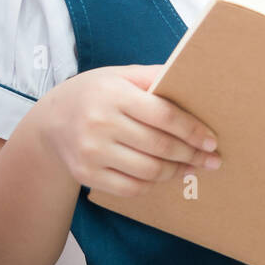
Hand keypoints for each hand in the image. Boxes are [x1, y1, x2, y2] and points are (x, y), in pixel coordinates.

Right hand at [34, 64, 221, 197]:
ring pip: (148, 170)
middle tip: (212, 159)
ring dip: (177, 172)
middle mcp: (100, 124)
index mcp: (114, 95)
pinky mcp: (86, 174)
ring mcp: (91, 152)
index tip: (212, 141)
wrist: (51, 120)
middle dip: (192, 155)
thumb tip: (193, 76)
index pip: (164, 116)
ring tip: (192, 167)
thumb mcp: (121, 76)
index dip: (193, 131)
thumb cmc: (97, 94)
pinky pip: (130, 188)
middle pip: (159, 146)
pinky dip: (154, 184)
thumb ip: (154, 77)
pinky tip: (166, 176)